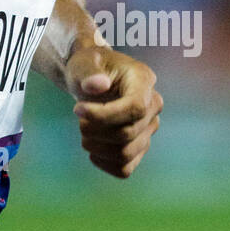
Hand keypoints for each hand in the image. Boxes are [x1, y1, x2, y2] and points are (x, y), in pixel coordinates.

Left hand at [64, 33, 161, 178]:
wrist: (91, 79)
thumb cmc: (89, 67)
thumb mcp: (84, 62)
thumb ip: (89, 72)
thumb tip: (99, 86)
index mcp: (144, 80)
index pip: (135, 108)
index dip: (104, 115)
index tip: (77, 109)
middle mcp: (152, 106)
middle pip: (128, 133)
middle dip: (94, 130)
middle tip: (78, 119)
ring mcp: (148, 129)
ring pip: (125, 154)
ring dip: (96, 147)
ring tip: (84, 131)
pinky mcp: (139, 146)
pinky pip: (125, 168)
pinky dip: (104, 163)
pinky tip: (93, 148)